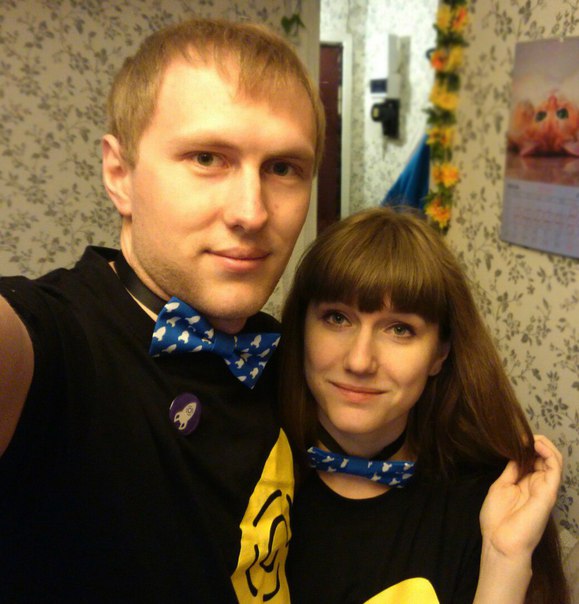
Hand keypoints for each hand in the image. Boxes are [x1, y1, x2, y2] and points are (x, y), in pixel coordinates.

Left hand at [479, 435, 562, 558]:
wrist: (500, 542)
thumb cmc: (497, 518)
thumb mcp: (501, 486)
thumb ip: (511, 471)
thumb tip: (517, 454)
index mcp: (525, 483)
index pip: (532, 459)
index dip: (526, 446)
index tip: (515, 435)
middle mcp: (538, 484)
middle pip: (544, 457)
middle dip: (536, 442)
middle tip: (523, 433)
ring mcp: (545, 488)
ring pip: (554, 460)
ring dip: (544, 444)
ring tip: (532, 437)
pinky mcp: (549, 492)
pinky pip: (555, 469)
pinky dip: (549, 453)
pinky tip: (537, 444)